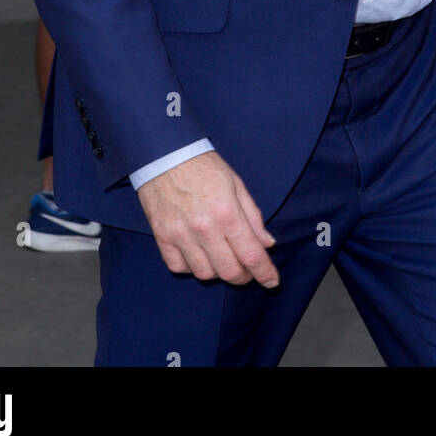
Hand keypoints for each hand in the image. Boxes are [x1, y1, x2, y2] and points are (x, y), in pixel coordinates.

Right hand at [137, 150, 279, 286]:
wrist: (165, 154)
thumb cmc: (204, 166)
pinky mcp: (162, 237)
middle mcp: (205, 229)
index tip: (272, 281)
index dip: (265, 273)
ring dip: (218, 272)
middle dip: (244, 277)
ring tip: (222, 258)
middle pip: (229, 271)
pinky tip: (198, 255)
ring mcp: (181, 235)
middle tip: (248, 271)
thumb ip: (253, 216)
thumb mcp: (236, 184)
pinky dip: (191, 267)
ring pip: (204, 274)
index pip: (251, 255)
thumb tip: (267, 244)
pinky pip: (179, 267)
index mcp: (227, 212)